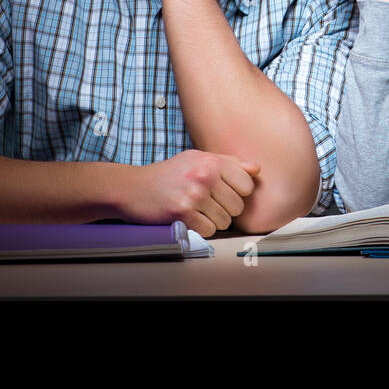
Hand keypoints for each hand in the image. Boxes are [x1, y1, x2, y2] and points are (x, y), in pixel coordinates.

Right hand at [119, 149, 261, 236]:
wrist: (132, 187)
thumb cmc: (168, 174)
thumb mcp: (197, 159)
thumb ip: (228, 163)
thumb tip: (256, 170)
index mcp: (212, 161)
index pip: (247, 185)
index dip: (237, 193)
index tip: (221, 193)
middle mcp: (205, 175)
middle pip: (238, 206)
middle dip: (225, 209)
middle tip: (206, 204)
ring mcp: (194, 194)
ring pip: (225, 221)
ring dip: (212, 221)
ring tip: (196, 211)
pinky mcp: (182, 212)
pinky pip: (209, 230)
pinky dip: (200, 229)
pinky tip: (188, 219)